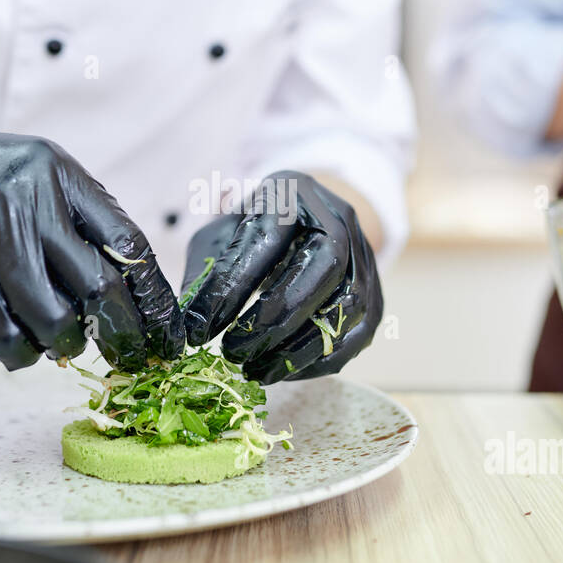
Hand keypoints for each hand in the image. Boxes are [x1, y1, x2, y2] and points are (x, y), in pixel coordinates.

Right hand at [0, 119, 182, 369]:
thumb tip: (126, 293)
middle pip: (100, 289)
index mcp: (55, 175)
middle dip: (124, 333)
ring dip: (67, 343)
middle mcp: (26, 206)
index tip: (168, 333)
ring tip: (61, 338)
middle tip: (132, 355)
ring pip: (57, 322)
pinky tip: (21, 341)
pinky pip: (10, 340)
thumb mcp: (28, 176)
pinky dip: (24, 352)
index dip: (155, 298)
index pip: (129, 243)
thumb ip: (75, 223)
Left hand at [180, 171, 381, 383]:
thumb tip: (185, 325)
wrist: (308, 220)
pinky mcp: (377, 289)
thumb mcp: (220, 236)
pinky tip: (285, 370)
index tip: (198, 330)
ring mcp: (365, 253)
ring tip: (255, 371)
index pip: (265, 240)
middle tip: (233, 353)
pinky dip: (322, 359)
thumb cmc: (253, 230)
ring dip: (299, 347)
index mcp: (291, 191)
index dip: (230, 289)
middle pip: (323, 266)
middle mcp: (338, 217)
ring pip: (348, 303)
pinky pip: (360, 331)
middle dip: (274, 319)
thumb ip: (203, 274)